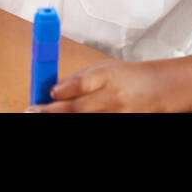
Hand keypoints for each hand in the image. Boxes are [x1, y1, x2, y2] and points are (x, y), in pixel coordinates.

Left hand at [29, 59, 162, 111]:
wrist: (160, 90)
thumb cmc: (128, 77)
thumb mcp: (104, 68)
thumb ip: (79, 78)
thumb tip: (53, 89)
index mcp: (107, 77)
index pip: (83, 83)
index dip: (64, 89)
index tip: (49, 93)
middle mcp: (112, 98)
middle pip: (78, 108)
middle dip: (51, 111)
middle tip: (32, 111)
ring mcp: (118, 115)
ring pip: (86, 119)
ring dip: (61, 117)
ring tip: (42, 115)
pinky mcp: (122, 122)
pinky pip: (97, 123)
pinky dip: (80, 121)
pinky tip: (64, 118)